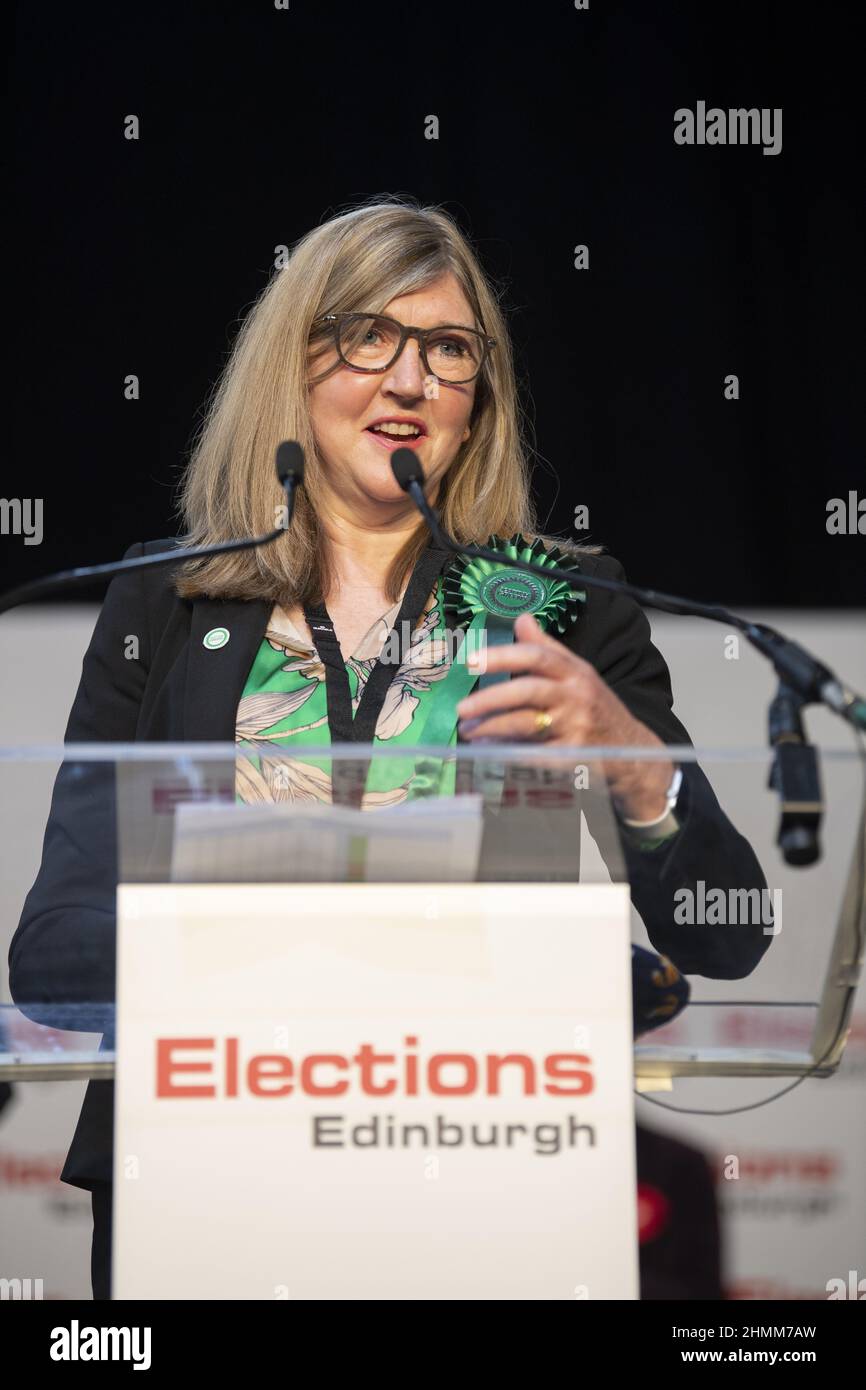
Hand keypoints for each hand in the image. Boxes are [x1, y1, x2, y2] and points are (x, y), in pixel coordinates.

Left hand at [455, 612, 673, 820]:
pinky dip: (507, 751)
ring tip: (468, 731)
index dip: (503, 656)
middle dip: (490, 699)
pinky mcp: (570, 756)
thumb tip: (522, 619)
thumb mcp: (578, 673)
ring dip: (491, 728)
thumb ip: (547, 648)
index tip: (472, 660)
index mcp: (574, 671)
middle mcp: (576, 696)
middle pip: (527, 691)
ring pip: (526, 724)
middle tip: (461, 708)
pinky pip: (532, 753)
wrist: (630, 749)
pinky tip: (487, 751)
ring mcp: (574, 727)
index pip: (537, 656)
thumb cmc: (595, 706)